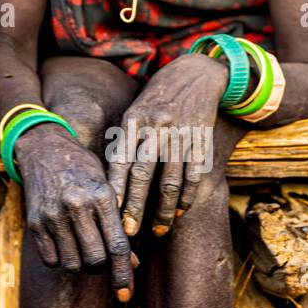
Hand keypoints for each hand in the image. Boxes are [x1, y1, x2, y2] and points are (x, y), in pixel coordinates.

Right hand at [16, 124, 133, 298]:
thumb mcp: (106, 189)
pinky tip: (64, 244)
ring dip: (80, 264)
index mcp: (102, 196)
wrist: (44, 148)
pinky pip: (51, 260)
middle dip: (101, 267)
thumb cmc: (84, 170)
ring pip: (72, 264)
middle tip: (100, 259)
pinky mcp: (35, 222)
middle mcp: (77, 205)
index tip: (125, 295)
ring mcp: (53, 214)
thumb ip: (119, 225)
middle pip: (95, 259)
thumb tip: (133, 264)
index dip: (123, 274)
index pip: (117, 245)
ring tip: (82, 249)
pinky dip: (60, 260)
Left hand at [107, 54, 226, 235]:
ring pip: (170, 179)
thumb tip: (105, 183)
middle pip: (143, 173)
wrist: (195, 75)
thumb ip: (122, 143)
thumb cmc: (156, 101)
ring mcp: (181, 134)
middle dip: (135, 206)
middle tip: (128, 232)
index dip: (114, 189)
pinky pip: (193, 174)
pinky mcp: (202, 139)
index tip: (108, 213)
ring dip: (163, 208)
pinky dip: (186, 196)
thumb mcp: (134, 112)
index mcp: (133, 120)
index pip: (121, 160)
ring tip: (157, 230)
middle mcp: (156, 127)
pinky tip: (179, 212)